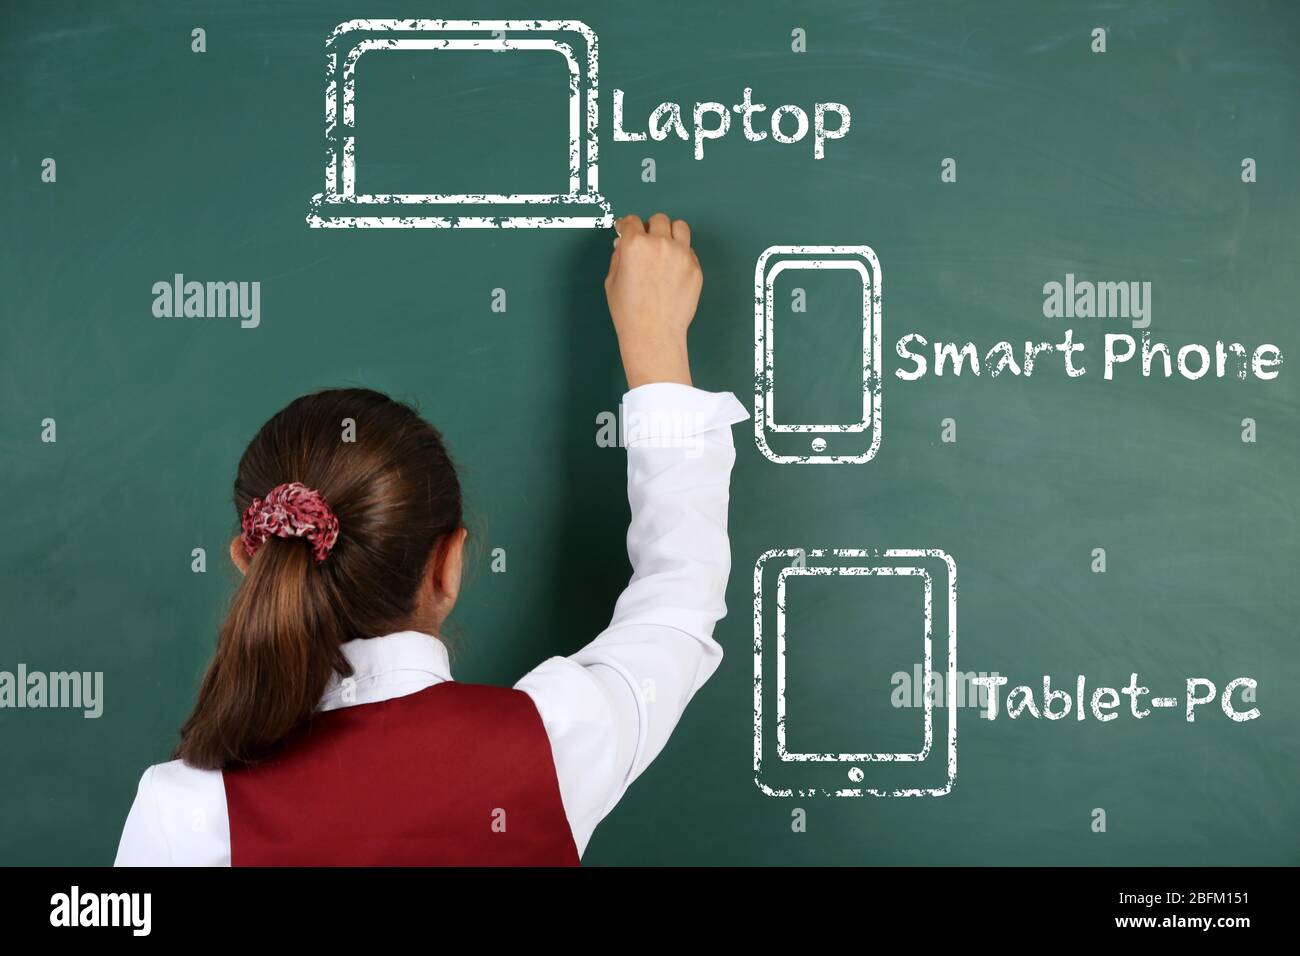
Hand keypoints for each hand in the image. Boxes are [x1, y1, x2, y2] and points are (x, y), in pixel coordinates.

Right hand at [604, 212, 699, 388]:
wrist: (653, 334)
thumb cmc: (630, 313)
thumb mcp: (612, 281)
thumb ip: (618, 257)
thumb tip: (623, 244)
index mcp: (635, 245)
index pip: (631, 221)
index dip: (626, 225)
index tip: (627, 229)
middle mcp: (660, 244)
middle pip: (658, 220)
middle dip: (649, 228)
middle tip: (646, 240)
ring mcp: (681, 255)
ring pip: (680, 227)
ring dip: (670, 233)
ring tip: (664, 246)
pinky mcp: (695, 268)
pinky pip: (689, 250)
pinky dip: (681, 254)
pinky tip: (672, 269)